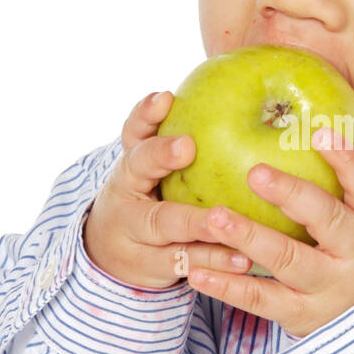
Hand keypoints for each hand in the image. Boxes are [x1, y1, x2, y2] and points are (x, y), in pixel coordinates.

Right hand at [82, 91, 256, 289]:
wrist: (110, 255)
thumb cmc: (150, 197)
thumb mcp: (152, 169)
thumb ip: (183, 138)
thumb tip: (242, 88)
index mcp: (130, 166)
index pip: (133, 132)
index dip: (145, 114)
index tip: (165, 97)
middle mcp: (128, 194)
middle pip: (138, 171)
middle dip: (161, 156)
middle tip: (186, 145)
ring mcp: (135, 233)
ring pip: (167, 225)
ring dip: (199, 222)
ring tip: (228, 219)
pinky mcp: (152, 266)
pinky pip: (186, 263)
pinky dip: (213, 262)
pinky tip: (242, 260)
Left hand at [184, 127, 353, 337]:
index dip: (348, 161)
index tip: (320, 131)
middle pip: (327, 222)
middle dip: (292, 196)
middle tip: (255, 172)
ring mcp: (329, 288)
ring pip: (288, 261)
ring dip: (250, 237)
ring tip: (216, 216)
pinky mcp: (302, 315)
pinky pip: (261, 301)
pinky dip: (228, 289)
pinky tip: (197, 273)